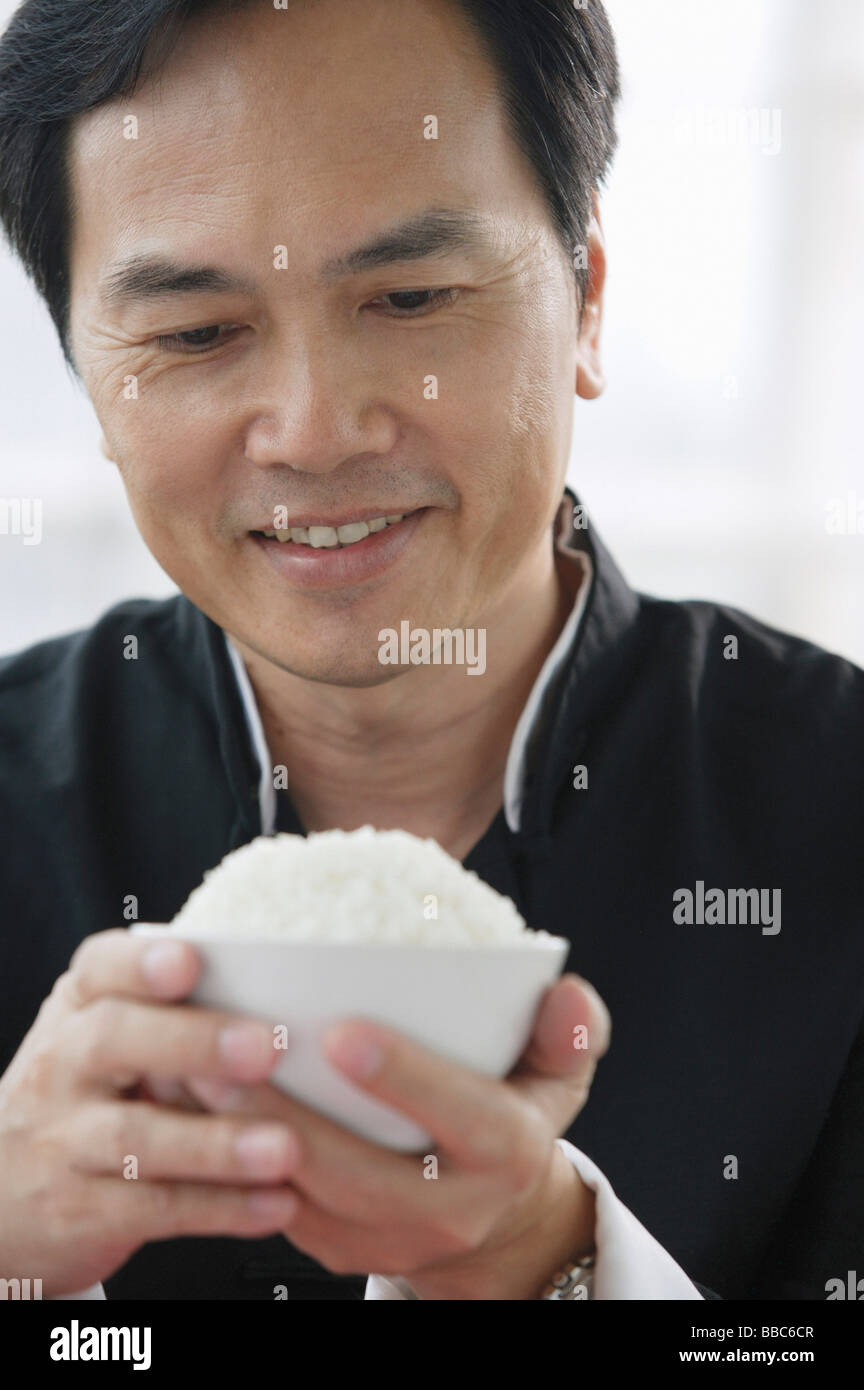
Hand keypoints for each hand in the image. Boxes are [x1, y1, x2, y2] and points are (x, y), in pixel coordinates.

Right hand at [0, 930, 299, 1296]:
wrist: (1, 1190)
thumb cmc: (86, 1091)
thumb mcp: (105, 1035)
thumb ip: (171, 1011)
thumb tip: (289, 994)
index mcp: (80, 1006)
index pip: (100, 968)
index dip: (141, 964)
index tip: (190, 963)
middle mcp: (63, 1064)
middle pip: (115, 1041)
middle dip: (194, 1043)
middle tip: (267, 1049)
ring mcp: (64, 1140)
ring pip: (137, 1138)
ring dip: (218, 1144)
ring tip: (286, 1147)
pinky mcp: (78, 1211)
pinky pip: (154, 1208)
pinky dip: (220, 1208)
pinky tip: (276, 1202)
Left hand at [188, 972, 611, 1298]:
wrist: (495, 1219)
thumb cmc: (515, 1118)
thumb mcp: (559, 1073)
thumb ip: (569, 1028)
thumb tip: (562, 994)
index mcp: (504, 1153)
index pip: (462, 1116)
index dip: (405, 1077)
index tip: (343, 1032)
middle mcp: (445, 1210)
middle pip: (358, 1172)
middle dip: (287, 1114)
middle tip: (228, 1050)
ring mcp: (384, 1239)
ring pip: (303, 1199)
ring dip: (242, 1139)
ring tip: (191, 1072)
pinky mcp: (335, 1248)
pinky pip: (274, 1210)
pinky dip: (229, 1160)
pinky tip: (194, 1107)